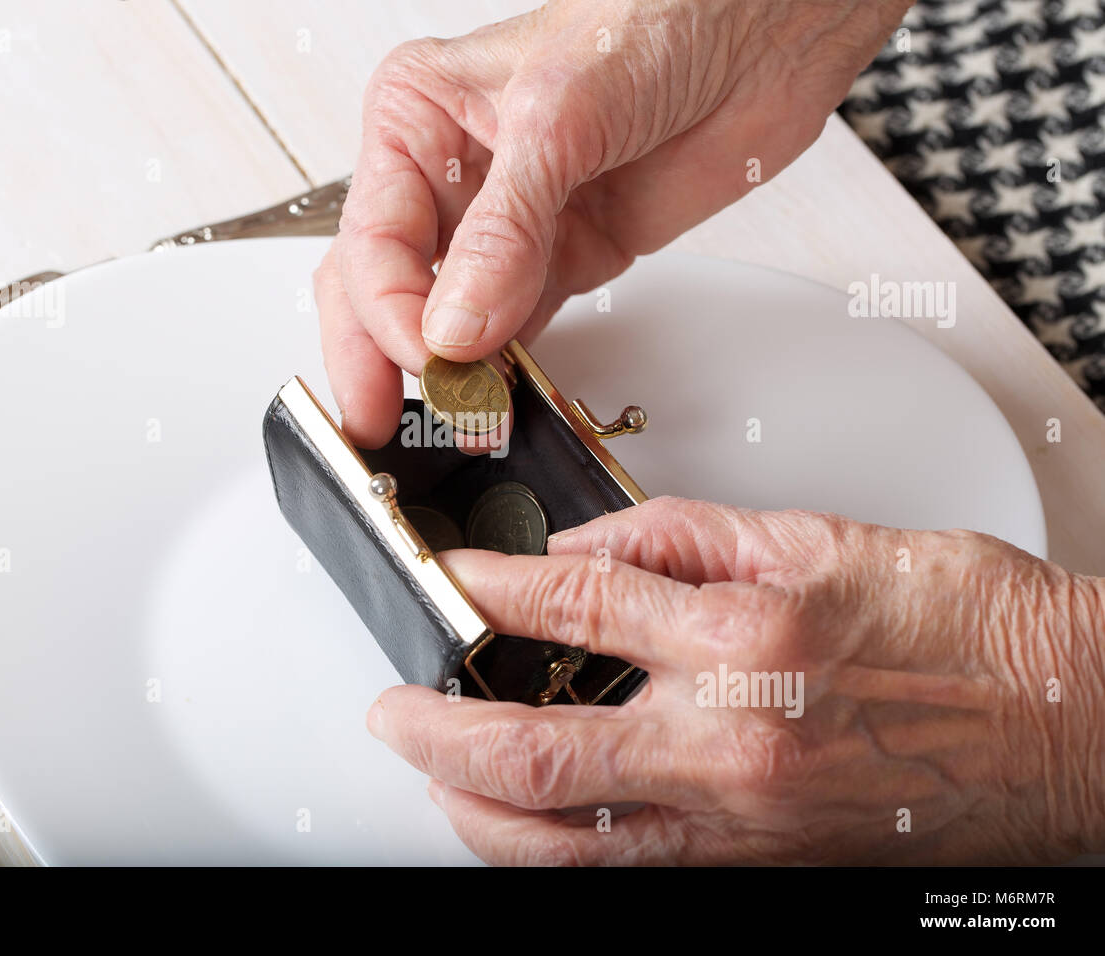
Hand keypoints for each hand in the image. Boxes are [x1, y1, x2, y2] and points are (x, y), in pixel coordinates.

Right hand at [315, 0, 912, 446]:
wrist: (762, 32)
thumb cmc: (658, 17)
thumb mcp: (560, 116)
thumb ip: (504, 231)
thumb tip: (457, 326)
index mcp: (418, 121)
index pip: (373, 238)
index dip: (390, 309)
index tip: (428, 355)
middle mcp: (453, 177)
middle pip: (386, 288)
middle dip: (379, 359)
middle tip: (380, 424)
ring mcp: (509, 228)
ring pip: (450, 321)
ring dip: (453, 375)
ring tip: (458, 420)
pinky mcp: (563, 261)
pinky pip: (518, 331)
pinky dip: (509, 371)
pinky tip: (504, 397)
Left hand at [366, 497, 1104, 864]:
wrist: (1065, 723)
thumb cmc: (969, 627)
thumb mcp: (819, 537)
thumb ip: (682, 539)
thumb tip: (582, 552)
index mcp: (747, 639)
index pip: (571, 607)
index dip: (487, 590)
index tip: (449, 581)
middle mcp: (732, 743)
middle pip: (536, 752)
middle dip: (435, 732)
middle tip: (392, 710)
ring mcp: (739, 823)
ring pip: (566, 841)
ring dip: (475, 810)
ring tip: (432, 775)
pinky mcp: (756, 866)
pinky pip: (627, 869)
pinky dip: (555, 848)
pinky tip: (526, 823)